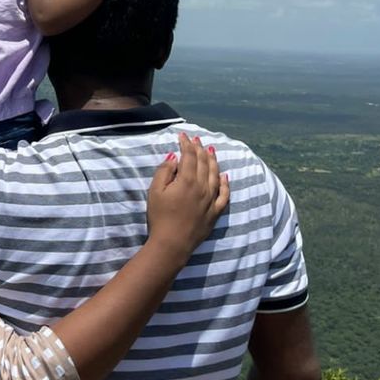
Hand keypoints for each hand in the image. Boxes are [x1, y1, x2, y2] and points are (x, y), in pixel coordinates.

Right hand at [146, 134, 228, 260]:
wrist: (171, 244)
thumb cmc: (159, 217)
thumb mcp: (155, 191)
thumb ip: (165, 171)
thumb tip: (174, 157)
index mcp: (187, 180)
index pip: (189, 156)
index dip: (186, 143)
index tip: (182, 135)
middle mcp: (202, 187)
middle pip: (203, 162)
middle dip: (199, 148)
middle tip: (196, 139)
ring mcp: (211, 199)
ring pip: (215, 174)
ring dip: (213, 160)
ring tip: (211, 150)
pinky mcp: (215, 212)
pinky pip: (224, 194)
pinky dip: (225, 183)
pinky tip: (224, 176)